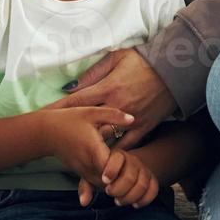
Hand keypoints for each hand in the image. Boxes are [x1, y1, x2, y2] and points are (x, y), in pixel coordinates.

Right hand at [40, 106, 134, 188]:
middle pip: (110, 182)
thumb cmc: (69, 120)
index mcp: (93, 149)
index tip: (130, 161)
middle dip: (123, 179)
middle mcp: (88, 165)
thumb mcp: (92, 112)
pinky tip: (113, 174)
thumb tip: (132, 118)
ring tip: (125, 173)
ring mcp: (83, 171)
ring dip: (115, 183)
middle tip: (133, 171)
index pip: (112, 169)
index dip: (123, 168)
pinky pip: (95, 184)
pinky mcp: (80, 173)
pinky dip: (106, 182)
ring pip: (103, 186)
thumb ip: (113, 115)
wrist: (45, 132)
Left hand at [48, 48, 175, 150]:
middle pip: (87, 122)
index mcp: (108, 87)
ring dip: (90, 146)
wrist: (174, 69)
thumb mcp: (116, 58)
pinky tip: (103, 162)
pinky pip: (127, 145)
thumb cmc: (144, 60)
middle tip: (53, 139)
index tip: (44, 115)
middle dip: (70, 129)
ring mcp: (130, 119)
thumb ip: (94, 72)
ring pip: (105, 139)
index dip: (59, 109)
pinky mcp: (144, 128)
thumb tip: (73, 85)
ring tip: (74, 155)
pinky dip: (114, 154)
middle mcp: (116, 106)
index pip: (77, 101)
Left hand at [77, 147, 159, 207]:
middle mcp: (133, 161)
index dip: (112, 170)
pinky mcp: (152, 179)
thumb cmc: (105, 173)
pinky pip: (153, 188)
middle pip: (130, 175)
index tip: (105, 182)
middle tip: (110, 194)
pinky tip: (135, 205)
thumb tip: (83, 202)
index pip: (118, 158)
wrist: (123, 167)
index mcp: (117, 156)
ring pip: (142, 184)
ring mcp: (144, 169)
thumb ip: (87, 187)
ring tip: (119, 201)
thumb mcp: (93, 176)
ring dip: (130, 196)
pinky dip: (145, 199)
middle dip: (119, 189)